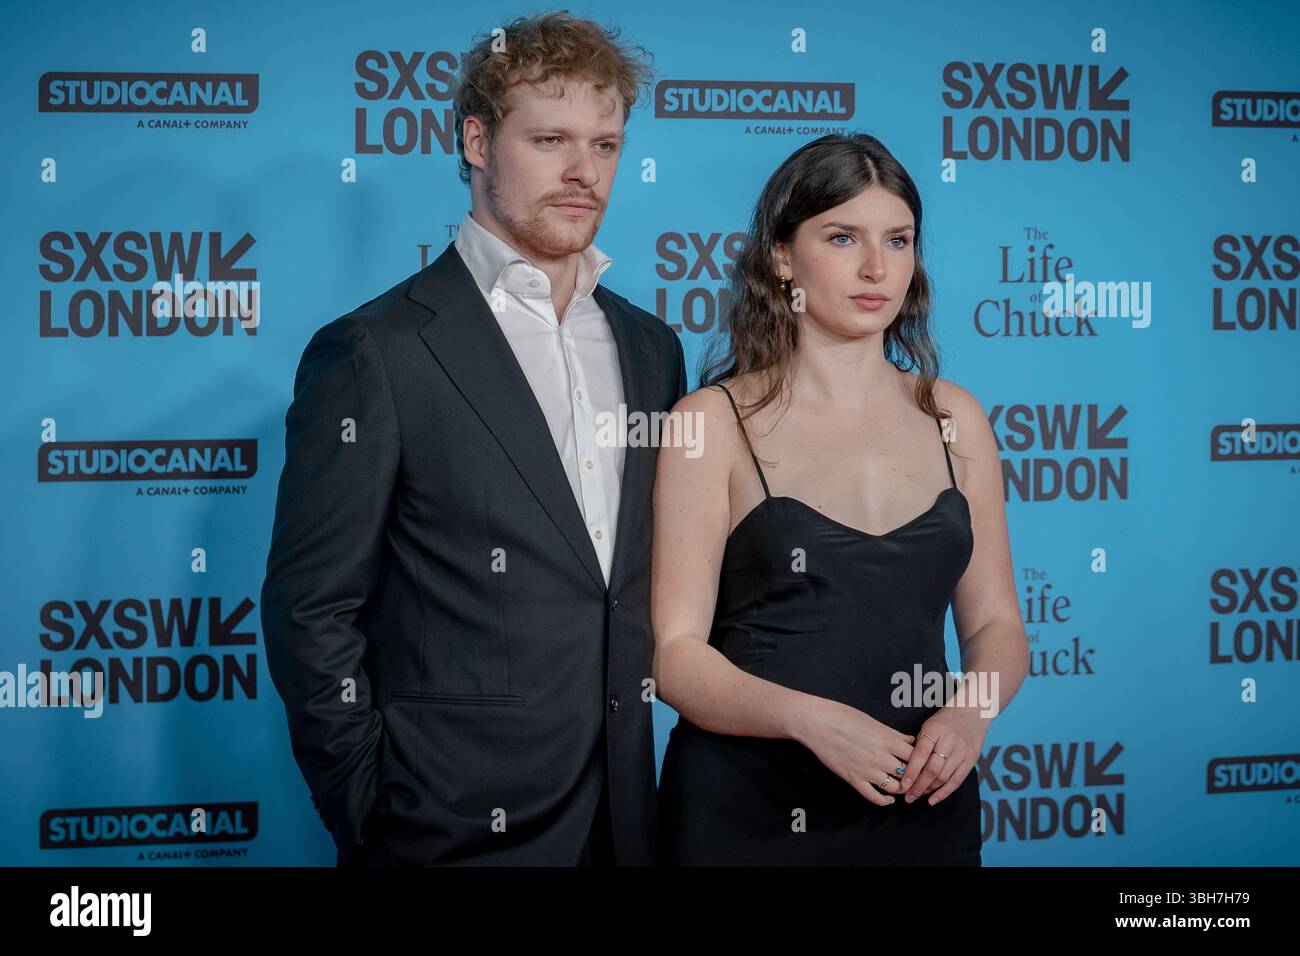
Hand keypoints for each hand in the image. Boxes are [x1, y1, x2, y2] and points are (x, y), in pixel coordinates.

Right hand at [794, 697, 915, 806]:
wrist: (818, 723)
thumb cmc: (843, 716)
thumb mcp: (873, 721)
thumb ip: (894, 734)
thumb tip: (911, 740)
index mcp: (888, 740)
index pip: (916, 755)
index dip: (922, 760)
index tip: (922, 762)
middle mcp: (881, 757)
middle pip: (909, 773)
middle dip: (914, 776)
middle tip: (916, 778)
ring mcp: (867, 770)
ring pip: (895, 787)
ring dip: (900, 788)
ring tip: (902, 786)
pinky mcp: (854, 779)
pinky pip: (874, 796)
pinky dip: (884, 801)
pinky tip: (888, 799)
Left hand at [899, 702, 991, 806]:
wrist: (973, 712)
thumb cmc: (945, 720)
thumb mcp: (928, 725)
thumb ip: (919, 744)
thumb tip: (906, 766)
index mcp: (934, 730)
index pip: (920, 754)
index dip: (911, 771)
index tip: (902, 784)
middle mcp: (949, 741)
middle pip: (932, 769)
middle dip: (918, 786)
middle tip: (907, 796)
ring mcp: (962, 751)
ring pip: (944, 777)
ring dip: (929, 789)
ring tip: (917, 795)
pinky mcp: (971, 759)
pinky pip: (957, 780)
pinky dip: (944, 792)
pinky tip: (933, 799)